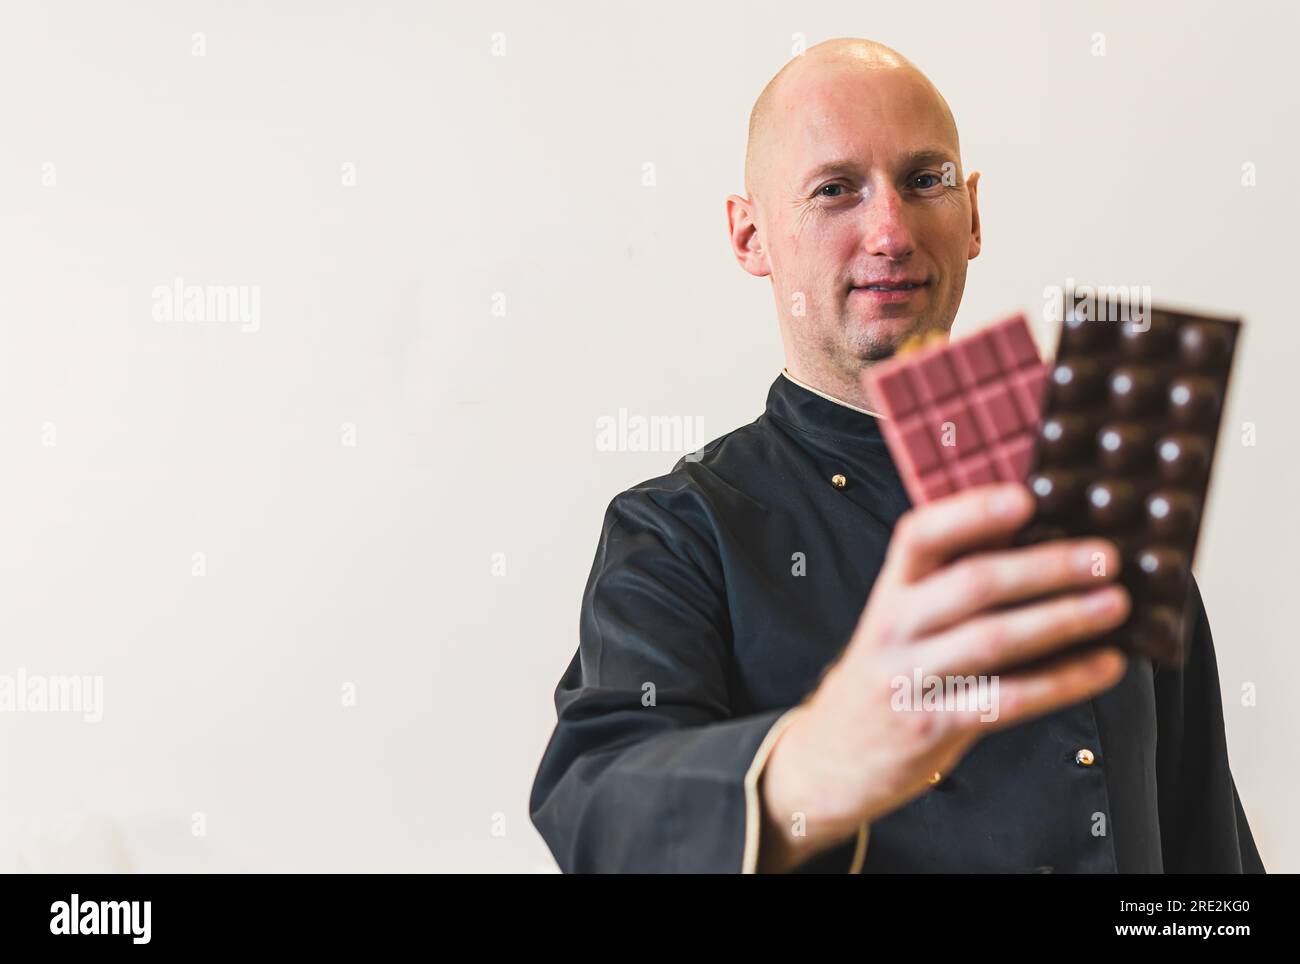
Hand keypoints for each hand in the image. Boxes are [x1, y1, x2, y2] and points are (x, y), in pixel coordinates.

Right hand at [757, 482, 1129, 871]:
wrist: (830, 757)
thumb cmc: (884, 677)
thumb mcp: (898, 622)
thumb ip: (948, 588)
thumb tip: (1037, 544)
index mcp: (889, 591)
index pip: (919, 535)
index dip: (971, 513)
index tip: (1025, 499)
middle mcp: (894, 628)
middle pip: (971, 584)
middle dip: (1044, 567)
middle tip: (1104, 557)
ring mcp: (911, 678)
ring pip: (994, 640)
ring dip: (1062, 619)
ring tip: (1116, 604)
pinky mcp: (933, 727)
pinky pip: (1007, 699)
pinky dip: (1062, 681)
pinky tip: (1104, 666)